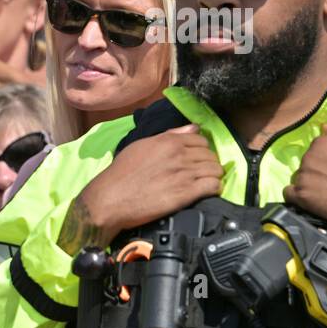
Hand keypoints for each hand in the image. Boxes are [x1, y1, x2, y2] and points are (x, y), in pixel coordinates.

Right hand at [73, 124, 222, 249]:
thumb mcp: (141, 146)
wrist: (110, 199)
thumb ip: (169, 135)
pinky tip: (205, 192)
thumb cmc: (121, 173)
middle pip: (211, 155)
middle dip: (208, 164)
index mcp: (169, 141)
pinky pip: (213, 186)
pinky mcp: (186, 193)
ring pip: (216, 170)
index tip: (196, 160)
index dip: (201, 150)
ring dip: (212, 177)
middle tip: (200, 174)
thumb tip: (194, 127)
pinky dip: (213, 189)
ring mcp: (184, 174)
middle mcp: (179, 154)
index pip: (201, 140)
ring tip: (203, 184)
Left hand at [285, 123, 326, 241]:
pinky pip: (290, 194)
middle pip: (306, 164)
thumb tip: (323, 127)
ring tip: (326, 191)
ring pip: (299, 178)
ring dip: (309, 183)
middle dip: (317, 171)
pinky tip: (309, 199)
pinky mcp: (301, 195)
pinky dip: (297, 196)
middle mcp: (307, 158)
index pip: (315, 150)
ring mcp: (303, 177)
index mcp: (320, 143)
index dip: (325, 159)